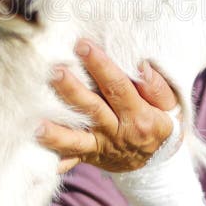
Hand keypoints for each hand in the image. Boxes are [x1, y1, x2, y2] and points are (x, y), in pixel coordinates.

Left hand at [36, 39, 179, 173]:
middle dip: (72, 90)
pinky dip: (54, 158)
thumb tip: (142, 66)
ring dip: (56, 132)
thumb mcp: (170, 105)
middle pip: (92, 109)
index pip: (118, 87)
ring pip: (76, 139)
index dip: (100, 66)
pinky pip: (70, 159)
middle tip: (55, 71)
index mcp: (140, 117)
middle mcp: (118, 133)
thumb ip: (157, 86)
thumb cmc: (162, 122)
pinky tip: (34, 152)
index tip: (83, 45)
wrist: (159, 160)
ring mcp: (101, 146)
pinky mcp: (90, 156)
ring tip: (37, 123)